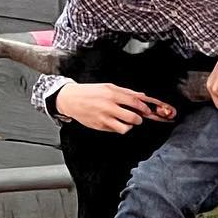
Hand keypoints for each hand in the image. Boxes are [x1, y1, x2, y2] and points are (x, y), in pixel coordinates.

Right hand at [55, 82, 174, 132]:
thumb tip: (142, 96)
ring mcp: (103, 118)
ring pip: (125, 128)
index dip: (144, 108)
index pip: (134, 102)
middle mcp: (108, 107)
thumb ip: (126, 92)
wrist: (70, 99)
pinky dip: (118, 127)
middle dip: (139, 119)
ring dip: (129, 125)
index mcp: (112, 94)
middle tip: (138, 117)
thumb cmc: (89, 92)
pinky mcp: (99, 126)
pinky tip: (115, 121)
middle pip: (133, 118)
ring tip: (127, 121)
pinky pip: (115, 130)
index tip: (147, 111)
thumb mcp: (108, 87)